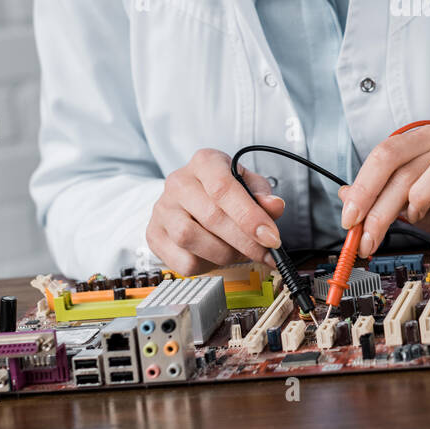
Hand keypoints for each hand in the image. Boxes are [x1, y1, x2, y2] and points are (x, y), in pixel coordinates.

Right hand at [146, 148, 284, 275]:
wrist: (188, 196)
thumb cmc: (222, 189)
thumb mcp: (247, 183)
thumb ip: (262, 195)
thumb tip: (275, 206)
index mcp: (204, 163)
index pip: (224, 189)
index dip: (250, 217)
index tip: (271, 238)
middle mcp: (178, 183)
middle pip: (211, 217)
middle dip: (245, 242)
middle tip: (265, 253)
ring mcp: (162, 209)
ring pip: (191, 240)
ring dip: (224, 254)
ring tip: (238, 251)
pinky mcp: (154, 235)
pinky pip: (182, 261)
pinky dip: (206, 265)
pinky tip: (215, 255)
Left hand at [337, 126, 429, 257]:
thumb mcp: (407, 203)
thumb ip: (379, 197)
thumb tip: (345, 197)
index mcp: (422, 143)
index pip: (386, 154)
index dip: (363, 187)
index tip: (349, 218)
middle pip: (408, 168)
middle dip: (380, 208)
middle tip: (367, 237)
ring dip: (422, 197)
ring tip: (415, 218)